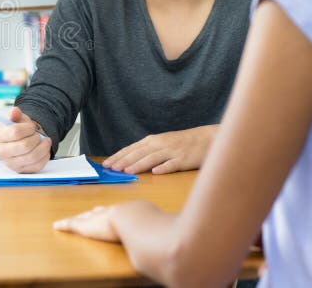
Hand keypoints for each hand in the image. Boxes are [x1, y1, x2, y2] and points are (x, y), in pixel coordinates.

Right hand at [0, 107, 51, 172]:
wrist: (18, 142)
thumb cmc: (16, 129)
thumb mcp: (15, 119)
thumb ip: (15, 114)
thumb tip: (15, 111)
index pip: (15, 132)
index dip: (28, 128)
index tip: (32, 126)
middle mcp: (1, 152)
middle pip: (25, 146)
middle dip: (36, 138)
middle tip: (38, 135)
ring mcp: (11, 164)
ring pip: (33, 157)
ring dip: (43, 147)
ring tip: (45, 141)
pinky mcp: (21, 171)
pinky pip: (37, 166)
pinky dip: (45, 156)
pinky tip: (44, 150)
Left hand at [53, 200, 157, 242]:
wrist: (135, 220)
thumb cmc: (151, 223)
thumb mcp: (160, 222)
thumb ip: (163, 226)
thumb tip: (175, 232)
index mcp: (130, 211)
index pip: (119, 212)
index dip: (113, 212)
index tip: (109, 211)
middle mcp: (112, 212)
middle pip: (101, 212)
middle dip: (94, 213)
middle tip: (90, 212)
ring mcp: (99, 218)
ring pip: (86, 218)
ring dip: (80, 219)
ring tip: (73, 219)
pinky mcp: (87, 226)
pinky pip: (74, 225)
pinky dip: (66, 225)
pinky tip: (58, 226)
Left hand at [103, 125, 217, 173]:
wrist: (206, 138)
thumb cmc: (181, 143)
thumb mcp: (161, 143)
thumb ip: (147, 151)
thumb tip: (128, 161)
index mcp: (152, 140)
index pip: (131, 148)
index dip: (118, 156)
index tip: (106, 163)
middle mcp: (160, 144)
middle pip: (138, 153)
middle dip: (123, 160)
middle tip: (111, 168)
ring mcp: (172, 151)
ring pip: (152, 158)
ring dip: (139, 164)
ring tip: (127, 171)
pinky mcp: (184, 159)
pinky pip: (172, 164)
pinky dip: (164, 167)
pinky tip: (155, 172)